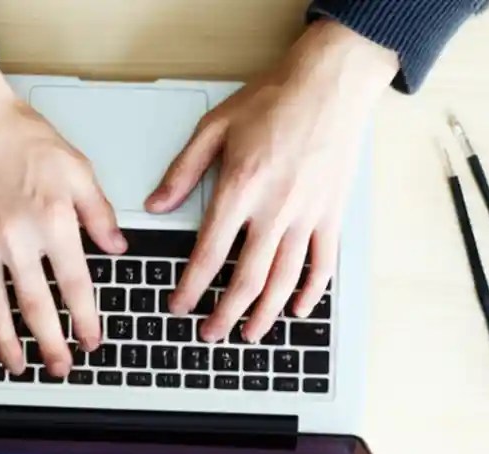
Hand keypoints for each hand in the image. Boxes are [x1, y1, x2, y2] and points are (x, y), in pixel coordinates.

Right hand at [0, 60, 126, 376]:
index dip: (85, 320)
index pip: (74, 285)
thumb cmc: (19, 135)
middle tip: (60, 369)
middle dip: (50, 345)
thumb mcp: (76, 167)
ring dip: (6, 343)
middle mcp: (14, 237)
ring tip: (18, 365)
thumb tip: (118, 246)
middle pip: (34, 306)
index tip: (92, 341)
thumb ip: (98, 212)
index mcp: (50, 220)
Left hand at [148, 20, 396, 341]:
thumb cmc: (274, 99)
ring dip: (265, 313)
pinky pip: (323, 263)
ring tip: (249, 334)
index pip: (209, 254)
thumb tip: (156, 205)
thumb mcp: (214, 127)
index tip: (179, 306)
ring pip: (285, 280)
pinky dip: (312, 292)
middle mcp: (275, 209)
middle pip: (247, 279)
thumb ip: (183, 171)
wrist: (330, 83)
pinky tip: (298, 309)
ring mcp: (307, 215)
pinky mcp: (332, 214)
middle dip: (225, 314)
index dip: (191, 287)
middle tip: (211, 334)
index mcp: (240, 189)